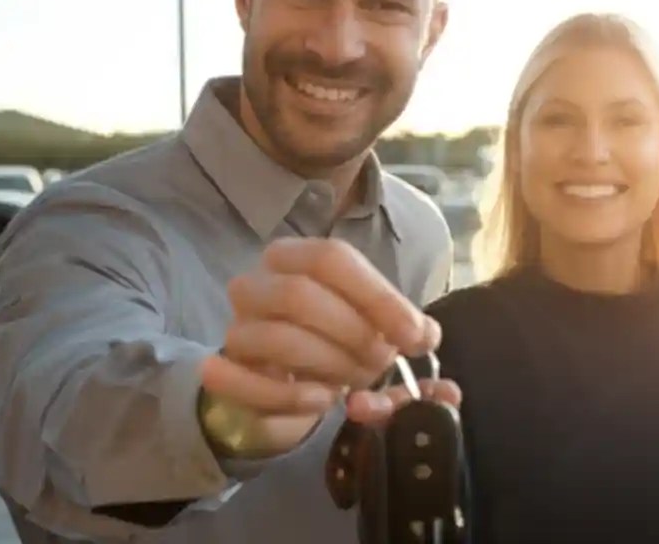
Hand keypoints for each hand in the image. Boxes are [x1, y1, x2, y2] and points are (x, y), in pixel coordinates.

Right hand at [198, 238, 442, 457]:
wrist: (281, 385)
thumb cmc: (334, 345)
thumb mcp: (374, 334)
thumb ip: (406, 337)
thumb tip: (435, 356)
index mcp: (296, 257)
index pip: (332, 257)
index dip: (379, 297)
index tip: (417, 337)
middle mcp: (258, 284)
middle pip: (300, 294)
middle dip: (353, 334)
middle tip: (381, 363)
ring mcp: (237, 328)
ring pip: (276, 337)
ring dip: (328, 365)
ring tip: (353, 382)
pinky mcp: (223, 373)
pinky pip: (245, 381)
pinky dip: (288, 395)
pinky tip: (319, 401)